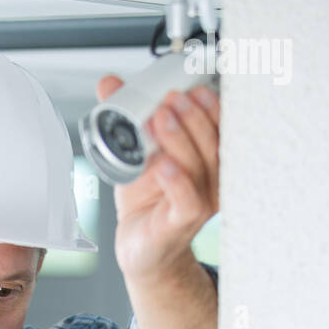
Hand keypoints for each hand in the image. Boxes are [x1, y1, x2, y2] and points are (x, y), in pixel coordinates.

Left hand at [96, 73, 219, 283]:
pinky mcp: (181, 223)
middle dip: (193, 115)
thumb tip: (109, 84)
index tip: (191, 87)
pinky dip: (177, 180)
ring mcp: (200, 203)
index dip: (210, 104)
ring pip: (202, 166)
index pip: (220, 127)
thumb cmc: (147, 200)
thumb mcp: (136, 152)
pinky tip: (163, 165)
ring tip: (161, 119)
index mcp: (208, 158)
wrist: (139, 245)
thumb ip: (127, 117)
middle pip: (213, 142)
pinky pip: (188, 200)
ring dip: (181, 139)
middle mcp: (211, 180)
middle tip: (170, 99)